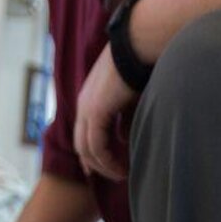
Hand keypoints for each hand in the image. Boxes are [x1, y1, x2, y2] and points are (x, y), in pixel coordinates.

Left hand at [73, 45, 138, 181]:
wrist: (138, 44)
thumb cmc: (139, 65)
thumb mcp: (129, 99)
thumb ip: (124, 120)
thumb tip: (125, 140)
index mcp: (89, 98)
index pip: (83, 133)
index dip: (91, 153)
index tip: (103, 168)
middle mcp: (83, 105)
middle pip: (81, 145)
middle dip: (95, 165)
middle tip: (113, 177)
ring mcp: (87, 109)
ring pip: (87, 150)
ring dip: (104, 167)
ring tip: (121, 176)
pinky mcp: (96, 112)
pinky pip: (97, 147)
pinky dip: (108, 161)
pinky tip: (122, 169)